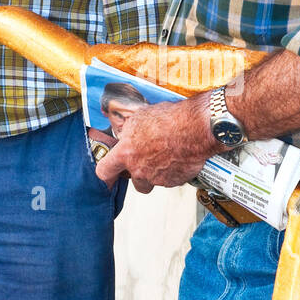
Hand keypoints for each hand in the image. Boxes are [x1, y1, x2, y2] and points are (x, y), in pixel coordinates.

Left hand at [95, 96, 218, 192]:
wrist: (195, 127)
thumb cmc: (168, 119)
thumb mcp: (139, 118)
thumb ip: (129, 132)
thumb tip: (126, 135)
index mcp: (125, 154)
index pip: (104, 171)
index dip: (106, 172)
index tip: (110, 170)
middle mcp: (139, 170)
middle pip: (133, 181)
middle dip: (139, 173)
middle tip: (147, 159)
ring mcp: (157, 178)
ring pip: (153, 182)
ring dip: (156, 174)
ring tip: (166, 156)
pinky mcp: (175, 181)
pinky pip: (171, 180)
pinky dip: (174, 172)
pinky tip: (179, 156)